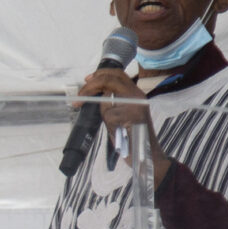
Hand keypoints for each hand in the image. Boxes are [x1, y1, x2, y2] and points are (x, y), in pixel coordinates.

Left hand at [77, 68, 171, 182]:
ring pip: (106, 101)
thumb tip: (95, 93)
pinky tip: (119, 133)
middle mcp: (137, 95)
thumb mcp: (123, 114)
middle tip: (79, 96)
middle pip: (109, 80)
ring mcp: (135, 104)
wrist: (148, 155)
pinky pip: (109, 116)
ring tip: (115, 128)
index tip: (87, 79)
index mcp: (135, 93)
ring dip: (104, 116)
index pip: (117, 73)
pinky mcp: (131, 115)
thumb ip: (113, 102)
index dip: (100, 73)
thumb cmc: (133, 136)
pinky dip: (110, 127)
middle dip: (90, 87)